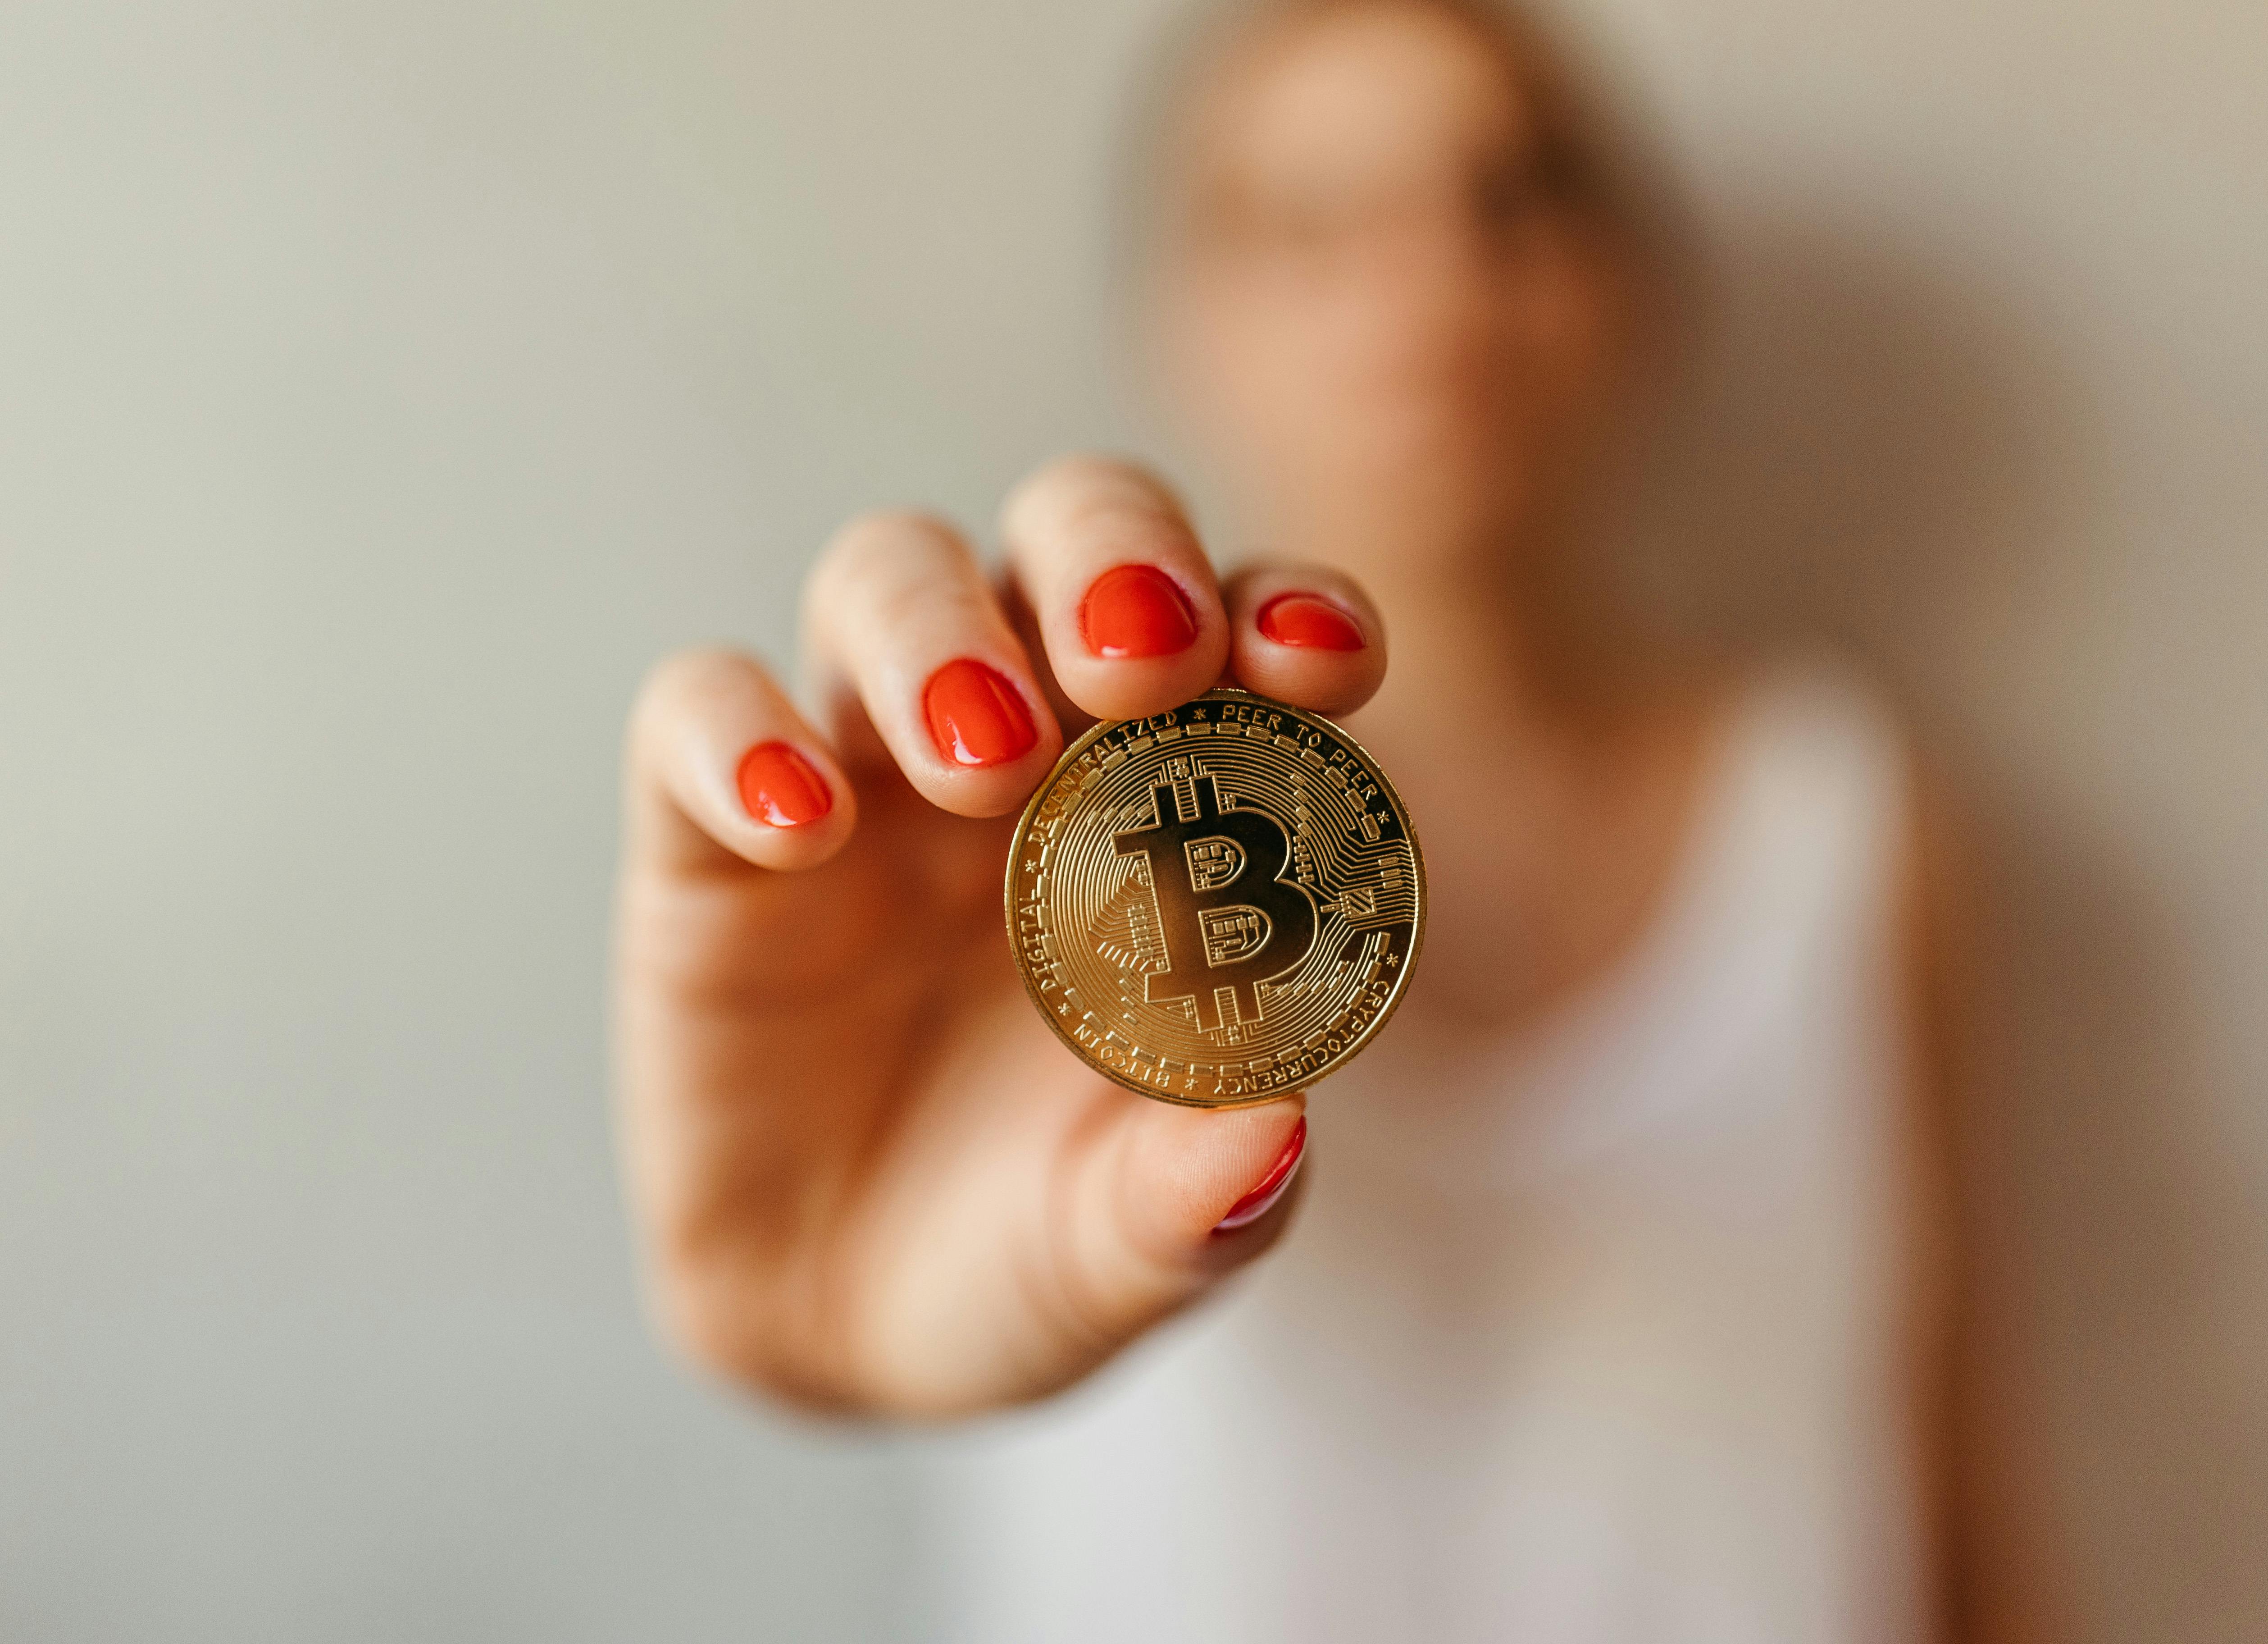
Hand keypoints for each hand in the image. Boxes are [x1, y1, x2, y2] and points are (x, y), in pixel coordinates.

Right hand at [613, 457, 1385, 1416]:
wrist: (850, 1326)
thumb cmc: (1033, 1242)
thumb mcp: (1128, 1247)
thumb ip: (1201, 1200)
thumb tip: (1274, 1129)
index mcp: (1178, 798)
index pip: (1249, 640)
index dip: (1290, 616)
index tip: (1325, 670)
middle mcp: (1035, 741)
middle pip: (1073, 535)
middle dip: (1118, 561)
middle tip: (1142, 658)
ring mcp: (868, 771)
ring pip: (889, 576)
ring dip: (941, 634)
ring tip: (982, 759)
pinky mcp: (710, 835)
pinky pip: (695, 715)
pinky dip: (739, 736)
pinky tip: (798, 824)